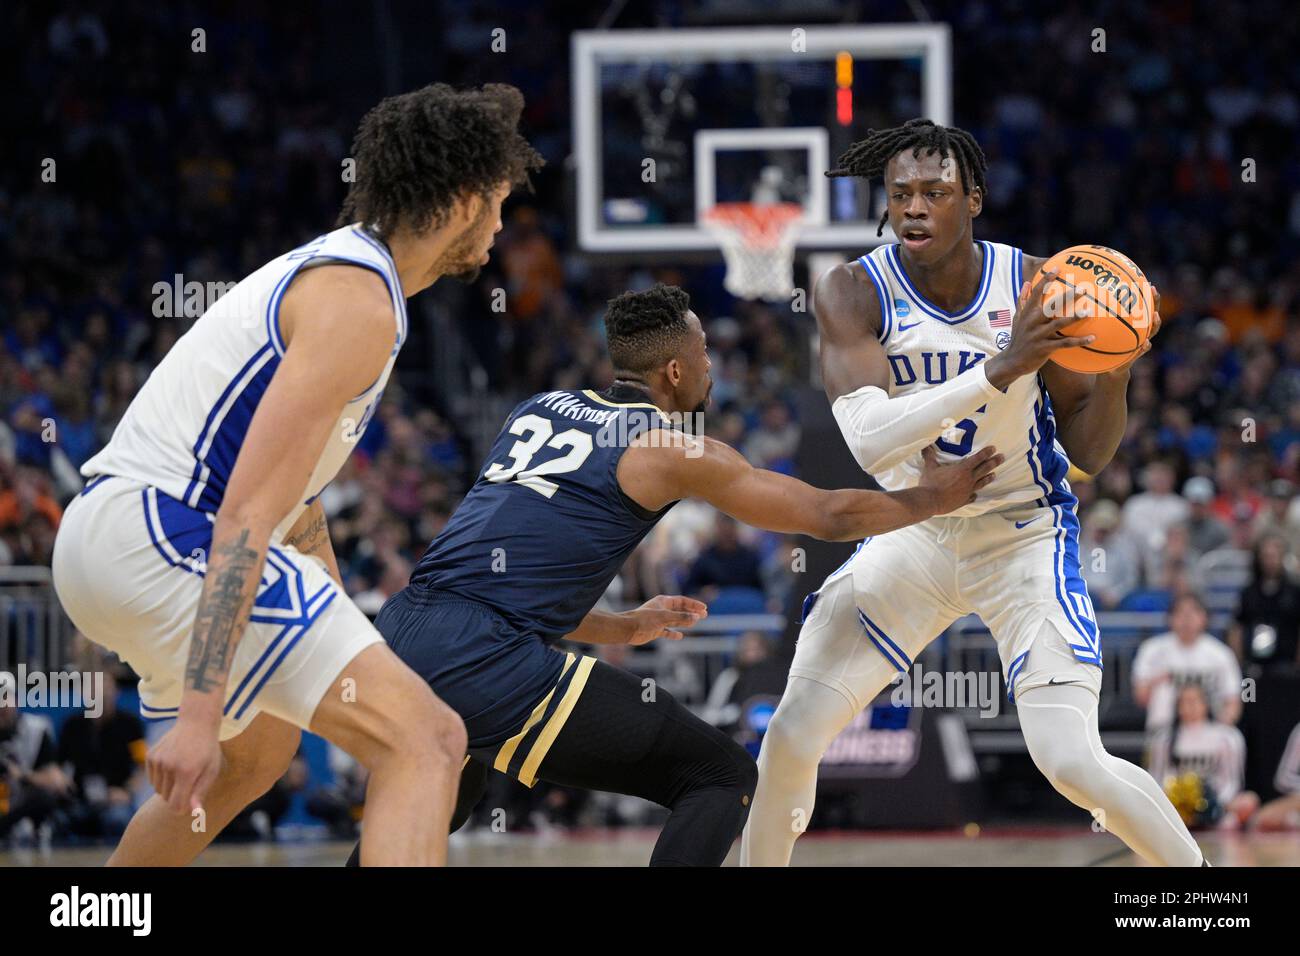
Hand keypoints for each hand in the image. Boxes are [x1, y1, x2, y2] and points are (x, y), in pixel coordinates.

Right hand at [146, 715, 222, 814]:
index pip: (176, 805)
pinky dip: (161, 778)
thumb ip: (201, 792)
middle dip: (177, 796)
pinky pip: (152, 779)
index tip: (189, 804)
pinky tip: (172, 764)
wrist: (196, 723)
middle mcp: (169, 767)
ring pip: (158, 790)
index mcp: (186, 772)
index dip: (182, 809)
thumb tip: (194, 813)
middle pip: (167, 798)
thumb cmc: (207, 750)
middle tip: (191, 780)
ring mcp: (158, 760)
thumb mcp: (211, 770)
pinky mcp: (150, 756)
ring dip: (169, 787)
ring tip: (182, 771)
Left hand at [622, 595, 707, 644]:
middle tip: (704, 615)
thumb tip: (696, 617)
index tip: (704, 608)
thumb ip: (681, 617)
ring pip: (675, 620)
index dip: (693, 604)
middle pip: (680, 610)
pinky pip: (667, 631)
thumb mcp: (665, 617)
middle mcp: (662, 609)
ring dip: (685, 621)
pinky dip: (673, 633)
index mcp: (664, 601)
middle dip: (691, 612)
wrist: (629, 629)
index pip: (682, 601)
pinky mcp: (655, 630)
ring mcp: (659, 620)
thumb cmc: (644, 619)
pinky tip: (680, 636)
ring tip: (695, 623)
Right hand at [919, 445, 1002, 512]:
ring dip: (988, 478)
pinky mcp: (964, 500)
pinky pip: (972, 496)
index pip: (978, 458)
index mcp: (962, 469)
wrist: (929, 501)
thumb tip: (925, 445)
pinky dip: (975, 494)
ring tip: (994, 474)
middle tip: (1002, 457)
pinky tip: (976, 494)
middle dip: (994, 462)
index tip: (994, 448)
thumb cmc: (930, 483)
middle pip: (984, 469)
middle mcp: (968, 480)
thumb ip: (929, 456)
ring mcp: (967, 491)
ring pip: (982, 482)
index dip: (986, 452)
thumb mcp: (929, 467)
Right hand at [984, 268, 1096, 388]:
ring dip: (1074, 317)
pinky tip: (1092, 338)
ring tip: (1088, 312)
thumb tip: (1027, 282)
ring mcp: (1039, 335)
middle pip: (1052, 306)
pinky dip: (1079, 341)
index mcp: (1027, 313)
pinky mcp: (1045, 348)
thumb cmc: (1018, 337)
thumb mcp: (1017, 318)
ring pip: (1059, 324)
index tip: (1057, 267)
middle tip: (1083, 289)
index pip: (1037, 292)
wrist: (1012, 361)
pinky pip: (1064, 344)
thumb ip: (1022, 300)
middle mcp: (1033, 322)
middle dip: (1067, 297)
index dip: (1046, 279)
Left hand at [1104, 282, 1162, 376]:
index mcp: (1132, 324)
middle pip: (1150, 314)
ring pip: (1152, 331)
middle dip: (1154, 302)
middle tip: (1154, 290)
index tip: (1147, 283)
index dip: (1145, 294)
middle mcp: (1139, 331)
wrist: (1108, 368)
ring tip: (1156, 315)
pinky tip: (1146, 343)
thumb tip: (1085, 300)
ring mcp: (1140, 342)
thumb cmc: (1102, 346)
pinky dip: (1145, 347)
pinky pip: (1142, 350)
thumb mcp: (1098, 334)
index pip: (1141, 306)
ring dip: (1155, 323)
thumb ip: (1096, 322)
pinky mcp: (1135, 355)